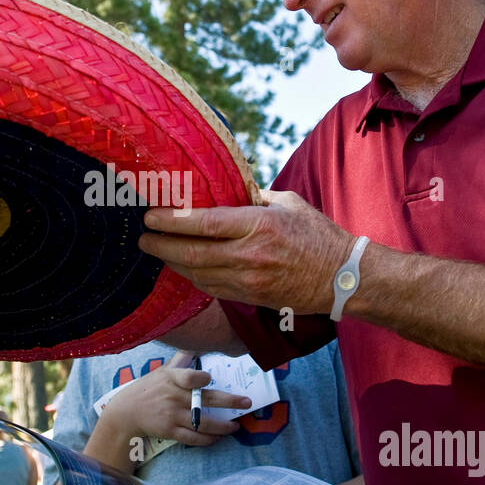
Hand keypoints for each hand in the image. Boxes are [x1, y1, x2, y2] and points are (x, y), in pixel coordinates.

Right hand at [103, 352, 250, 446]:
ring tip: (235, 426)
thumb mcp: (161, 371)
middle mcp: (173, 397)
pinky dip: (207, 439)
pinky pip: (193, 438)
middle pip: (204, 400)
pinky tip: (218, 437)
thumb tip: (194, 344)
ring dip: (223, 426)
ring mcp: (172, 416)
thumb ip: (180, 361)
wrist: (126, 412)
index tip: (209, 378)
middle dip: (229, 402)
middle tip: (247, 402)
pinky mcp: (170, 431)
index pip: (188, 377)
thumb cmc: (148, 388)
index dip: (200, 378)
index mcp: (171, 379)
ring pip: (202, 423)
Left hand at [138, 190, 357, 314]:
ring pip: (197, 275)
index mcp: (259, 225)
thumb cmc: (317, 234)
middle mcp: (251, 255)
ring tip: (155, 250)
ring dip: (172, 263)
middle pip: (192, 253)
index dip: (172, 221)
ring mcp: (249, 281)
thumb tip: (223, 187)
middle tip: (142, 237)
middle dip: (161, 246)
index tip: (150, 215)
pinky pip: (211, 288)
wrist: (343, 278)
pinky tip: (181, 266)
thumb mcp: (287, 203)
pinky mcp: (250, 298)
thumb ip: (253, 196)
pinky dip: (191, 277)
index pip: (204, 224)